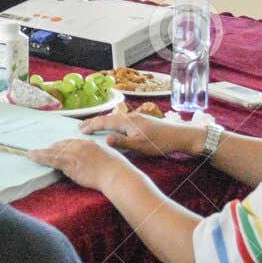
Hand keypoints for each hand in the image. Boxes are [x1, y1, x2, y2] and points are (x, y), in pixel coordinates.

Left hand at [29, 136, 136, 193]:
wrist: (116, 175)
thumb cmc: (117, 169)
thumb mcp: (109, 156)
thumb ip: (100, 155)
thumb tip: (98, 158)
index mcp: (89, 144)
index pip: (72, 142)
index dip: (63, 146)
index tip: (57, 147)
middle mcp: (79, 146)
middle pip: (61, 146)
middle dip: (52, 149)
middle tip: (43, 151)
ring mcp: (74, 154)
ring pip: (53, 152)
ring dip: (41, 153)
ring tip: (31, 154)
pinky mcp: (70, 164)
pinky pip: (52, 159)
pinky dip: (40, 157)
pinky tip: (32, 156)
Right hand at [80, 109, 201, 157]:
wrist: (180, 135)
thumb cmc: (160, 143)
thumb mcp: (140, 146)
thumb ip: (122, 142)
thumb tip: (104, 139)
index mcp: (127, 121)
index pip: (105, 122)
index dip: (91, 126)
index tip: (80, 131)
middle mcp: (130, 116)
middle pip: (108, 118)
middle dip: (94, 122)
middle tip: (81, 126)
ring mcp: (136, 117)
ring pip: (114, 118)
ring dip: (102, 122)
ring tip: (93, 126)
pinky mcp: (141, 120)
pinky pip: (121, 120)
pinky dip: (111, 123)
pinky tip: (112, 128)